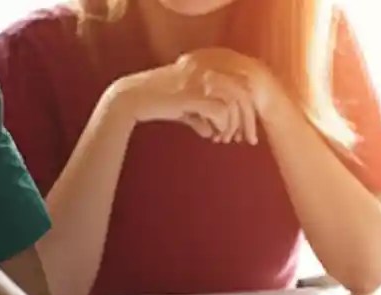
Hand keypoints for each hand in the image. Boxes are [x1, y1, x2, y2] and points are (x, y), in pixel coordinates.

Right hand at [112, 50, 264, 143]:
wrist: (131, 98)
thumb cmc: (155, 103)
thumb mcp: (182, 107)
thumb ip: (199, 115)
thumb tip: (211, 132)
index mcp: (207, 67)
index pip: (242, 84)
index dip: (248, 108)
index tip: (246, 130)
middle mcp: (206, 69)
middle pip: (245, 92)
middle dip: (249, 120)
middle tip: (248, 140)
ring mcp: (200, 80)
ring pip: (236, 102)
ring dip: (234, 125)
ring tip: (225, 139)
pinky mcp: (192, 94)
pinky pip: (221, 112)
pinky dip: (221, 127)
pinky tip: (212, 136)